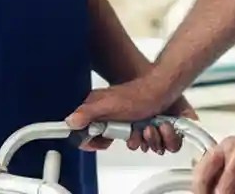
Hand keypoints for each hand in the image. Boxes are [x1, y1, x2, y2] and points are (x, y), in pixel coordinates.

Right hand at [65, 76, 189, 154]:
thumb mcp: (108, 105)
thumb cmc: (139, 94)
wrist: (165, 90)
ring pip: (136, 145)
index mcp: (101, 111)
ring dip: (146, 139)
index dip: (93, 141)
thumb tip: (69, 122)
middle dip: (126, 140)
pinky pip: (153, 144)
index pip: (87, 133)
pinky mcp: (149, 127)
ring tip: (148, 126)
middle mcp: (115, 118)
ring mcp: (132, 124)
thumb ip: (87, 113)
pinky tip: (157, 127)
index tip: (100, 142)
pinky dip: (158, 138)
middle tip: (131, 130)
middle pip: (114, 142)